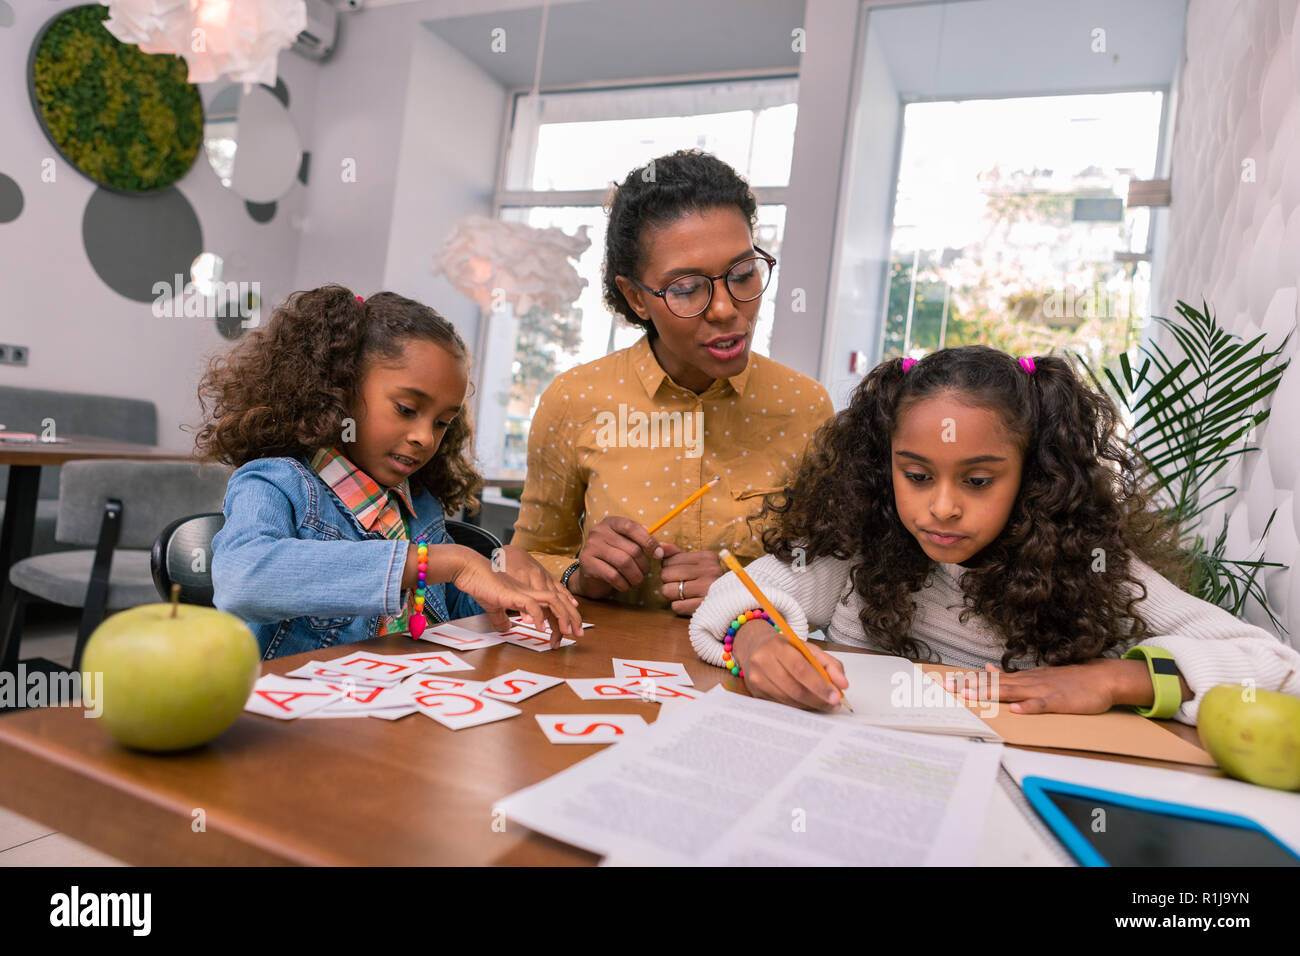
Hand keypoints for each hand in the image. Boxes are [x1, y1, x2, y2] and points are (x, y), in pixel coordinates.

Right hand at [448, 548, 582, 644]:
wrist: (469, 570)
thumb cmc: (480, 585)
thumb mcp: (494, 605)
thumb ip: (501, 617)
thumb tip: (505, 628)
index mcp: (528, 593)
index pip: (554, 602)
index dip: (566, 614)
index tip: (573, 628)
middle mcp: (530, 590)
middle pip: (561, 600)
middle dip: (573, 618)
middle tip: (579, 634)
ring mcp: (523, 591)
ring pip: (553, 601)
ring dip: (562, 617)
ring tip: (566, 633)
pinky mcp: (513, 594)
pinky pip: (532, 605)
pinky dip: (539, 617)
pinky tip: (541, 629)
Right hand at [570, 516, 665, 598]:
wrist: (590, 575)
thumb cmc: (615, 558)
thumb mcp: (632, 547)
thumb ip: (652, 546)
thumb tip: (674, 550)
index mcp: (611, 522)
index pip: (633, 527)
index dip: (649, 542)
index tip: (658, 555)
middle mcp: (598, 531)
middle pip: (631, 549)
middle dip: (643, 565)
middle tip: (644, 573)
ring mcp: (590, 547)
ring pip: (624, 563)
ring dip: (635, 576)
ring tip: (636, 581)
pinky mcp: (587, 564)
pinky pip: (613, 575)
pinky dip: (624, 584)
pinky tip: (624, 585)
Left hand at [658, 545, 724, 615]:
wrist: (730, 601)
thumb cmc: (706, 579)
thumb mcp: (696, 563)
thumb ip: (675, 554)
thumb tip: (660, 546)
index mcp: (707, 557)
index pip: (669, 560)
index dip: (668, 568)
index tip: (679, 573)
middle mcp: (709, 571)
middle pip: (666, 574)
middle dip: (668, 581)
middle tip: (680, 584)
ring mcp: (707, 589)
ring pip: (668, 590)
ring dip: (672, 594)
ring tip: (683, 593)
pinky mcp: (703, 606)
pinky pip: (676, 606)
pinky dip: (678, 606)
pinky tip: (688, 603)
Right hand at [731, 620, 846, 711]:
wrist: (755, 648)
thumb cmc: (786, 649)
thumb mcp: (809, 649)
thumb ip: (830, 664)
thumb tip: (843, 684)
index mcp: (778, 646)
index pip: (801, 669)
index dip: (820, 685)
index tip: (836, 696)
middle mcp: (763, 662)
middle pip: (794, 688)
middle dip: (818, 699)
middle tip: (834, 705)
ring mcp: (756, 679)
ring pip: (788, 700)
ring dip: (810, 705)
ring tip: (824, 703)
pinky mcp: (755, 692)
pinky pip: (781, 705)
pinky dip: (798, 706)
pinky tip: (808, 702)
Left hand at [947, 660, 1137, 714]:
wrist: (1101, 677)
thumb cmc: (1069, 680)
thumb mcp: (1036, 674)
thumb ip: (1011, 675)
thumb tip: (988, 669)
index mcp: (1022, 679)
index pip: (990, 680)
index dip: (968, 681)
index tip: (947, 683)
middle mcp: (1027, 682)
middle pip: (994, 684)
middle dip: (969, 686)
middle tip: (947, 688)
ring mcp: (1042, 691)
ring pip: (1011, 692)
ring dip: (990, 693)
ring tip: (969, 696)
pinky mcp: (1058, 701)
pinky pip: (1041, 705)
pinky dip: (1028, 707)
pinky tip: (1015, 710)